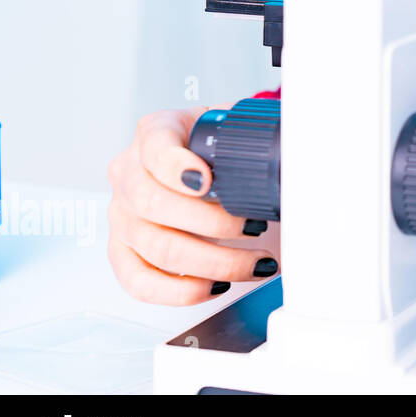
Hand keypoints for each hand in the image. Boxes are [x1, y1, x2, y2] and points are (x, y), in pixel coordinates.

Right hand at [106, 109, 277, 304]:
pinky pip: (140, 282)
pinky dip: (182, 291)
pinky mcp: (122, 251)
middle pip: (155, 204)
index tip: (208, 181)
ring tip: (254, 263)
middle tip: (254, 227)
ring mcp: (121, 215)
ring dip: (215, 262)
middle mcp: (129, 174)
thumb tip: (294, 150)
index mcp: (155, 132)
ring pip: (158, 248)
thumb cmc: (212, 147)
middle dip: (214, 223)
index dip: (177, 166)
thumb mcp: (229, 125)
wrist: (195, 161)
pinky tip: (216, 284)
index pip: (155, 146)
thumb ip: (251, 132)